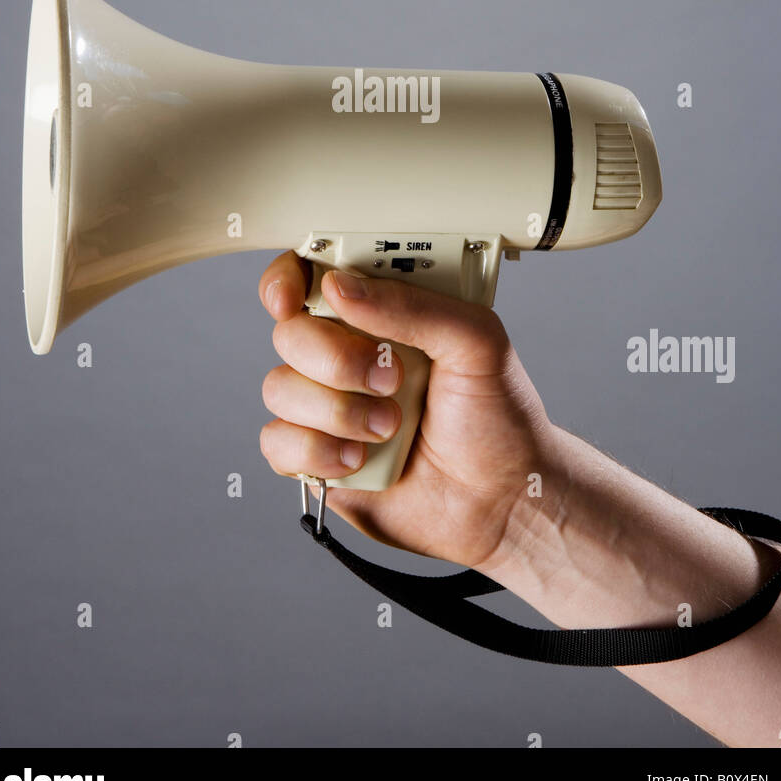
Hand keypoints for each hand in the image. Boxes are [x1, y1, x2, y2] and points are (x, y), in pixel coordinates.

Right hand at [258, 250, 555, 571]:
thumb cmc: (499, 418)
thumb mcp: (476, 342)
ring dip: (338, 412)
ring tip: (390, 428)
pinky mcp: (317, 458)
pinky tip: (361, 459)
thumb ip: (413, 305)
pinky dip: (319, 453)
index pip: (312, 278)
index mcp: (383, 314)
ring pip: (279, 389)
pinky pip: (278, 444)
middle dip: (335, 359)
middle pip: (289, 334)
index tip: (293, 298)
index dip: (288, 281)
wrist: (502, 502)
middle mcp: (349, 355)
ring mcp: (329, 407)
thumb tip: (341, 287)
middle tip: (391, 379)